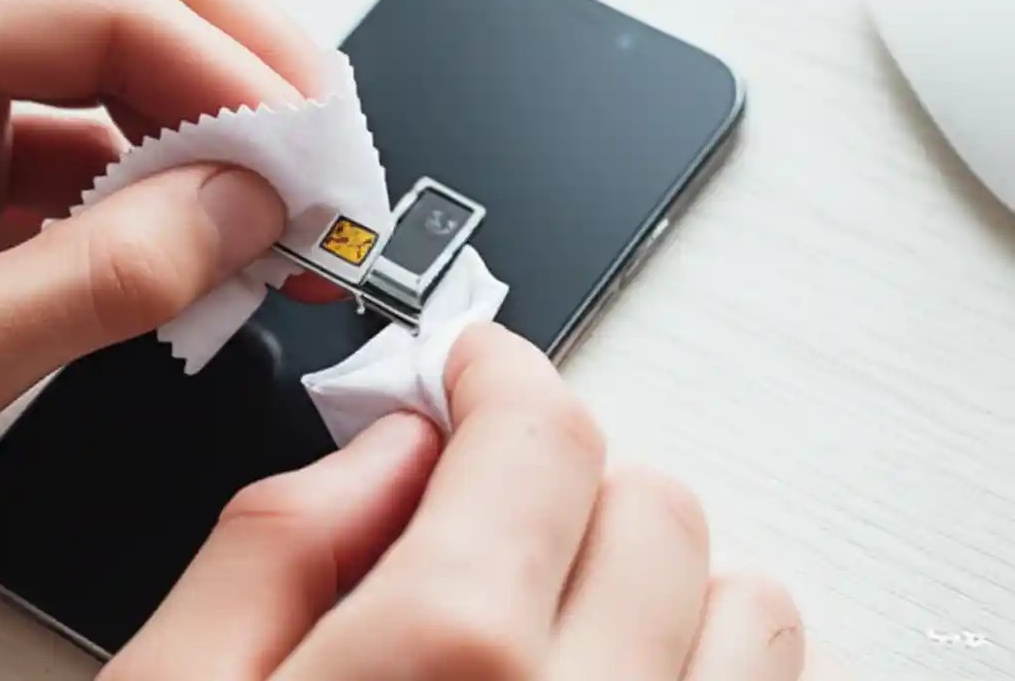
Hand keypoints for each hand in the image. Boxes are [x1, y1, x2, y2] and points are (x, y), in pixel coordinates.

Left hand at [0, 0, 327, 553]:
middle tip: (318, 152)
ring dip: (200, 136)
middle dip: (234, 71)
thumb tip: (239, 214)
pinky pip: (68, 147)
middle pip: (113, 0)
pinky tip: (196, 243)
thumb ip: (103, 278)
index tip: (315, 168)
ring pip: (100, 74)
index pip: (108, 7)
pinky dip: (147, 192)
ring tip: (273, 213)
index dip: (237, 85)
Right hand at [101, 324, 805, 680]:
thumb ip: (270, 551)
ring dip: (659, 565)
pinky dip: (707, 657)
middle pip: (654, 502)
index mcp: (446, 665)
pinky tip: (614, 674)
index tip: (474, 368)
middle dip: (566, 466)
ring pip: (748, 608)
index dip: (501, 373)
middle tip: (484, 495)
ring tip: (560, 593)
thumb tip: (377, 449)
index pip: (537, 433)